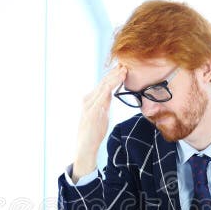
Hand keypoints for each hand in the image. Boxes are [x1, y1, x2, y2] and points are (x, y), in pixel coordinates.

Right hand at [72, 65, 126, 180]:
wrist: (85, 147)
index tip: (123, 67)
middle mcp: (88, 99)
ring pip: (104, 85)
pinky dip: (112, 84)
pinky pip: (104, 93)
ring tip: (125, 68)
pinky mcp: (92, 110)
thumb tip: (110, 95)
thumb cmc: (93, 133)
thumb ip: (104, 104)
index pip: (103, 84)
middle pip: (103, 81)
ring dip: (115, 76)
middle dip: (115, 72)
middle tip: (125, 62)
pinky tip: (119, 79)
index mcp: (90, 99)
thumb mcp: (101, 115)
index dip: (113, 75)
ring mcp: (89, 104)